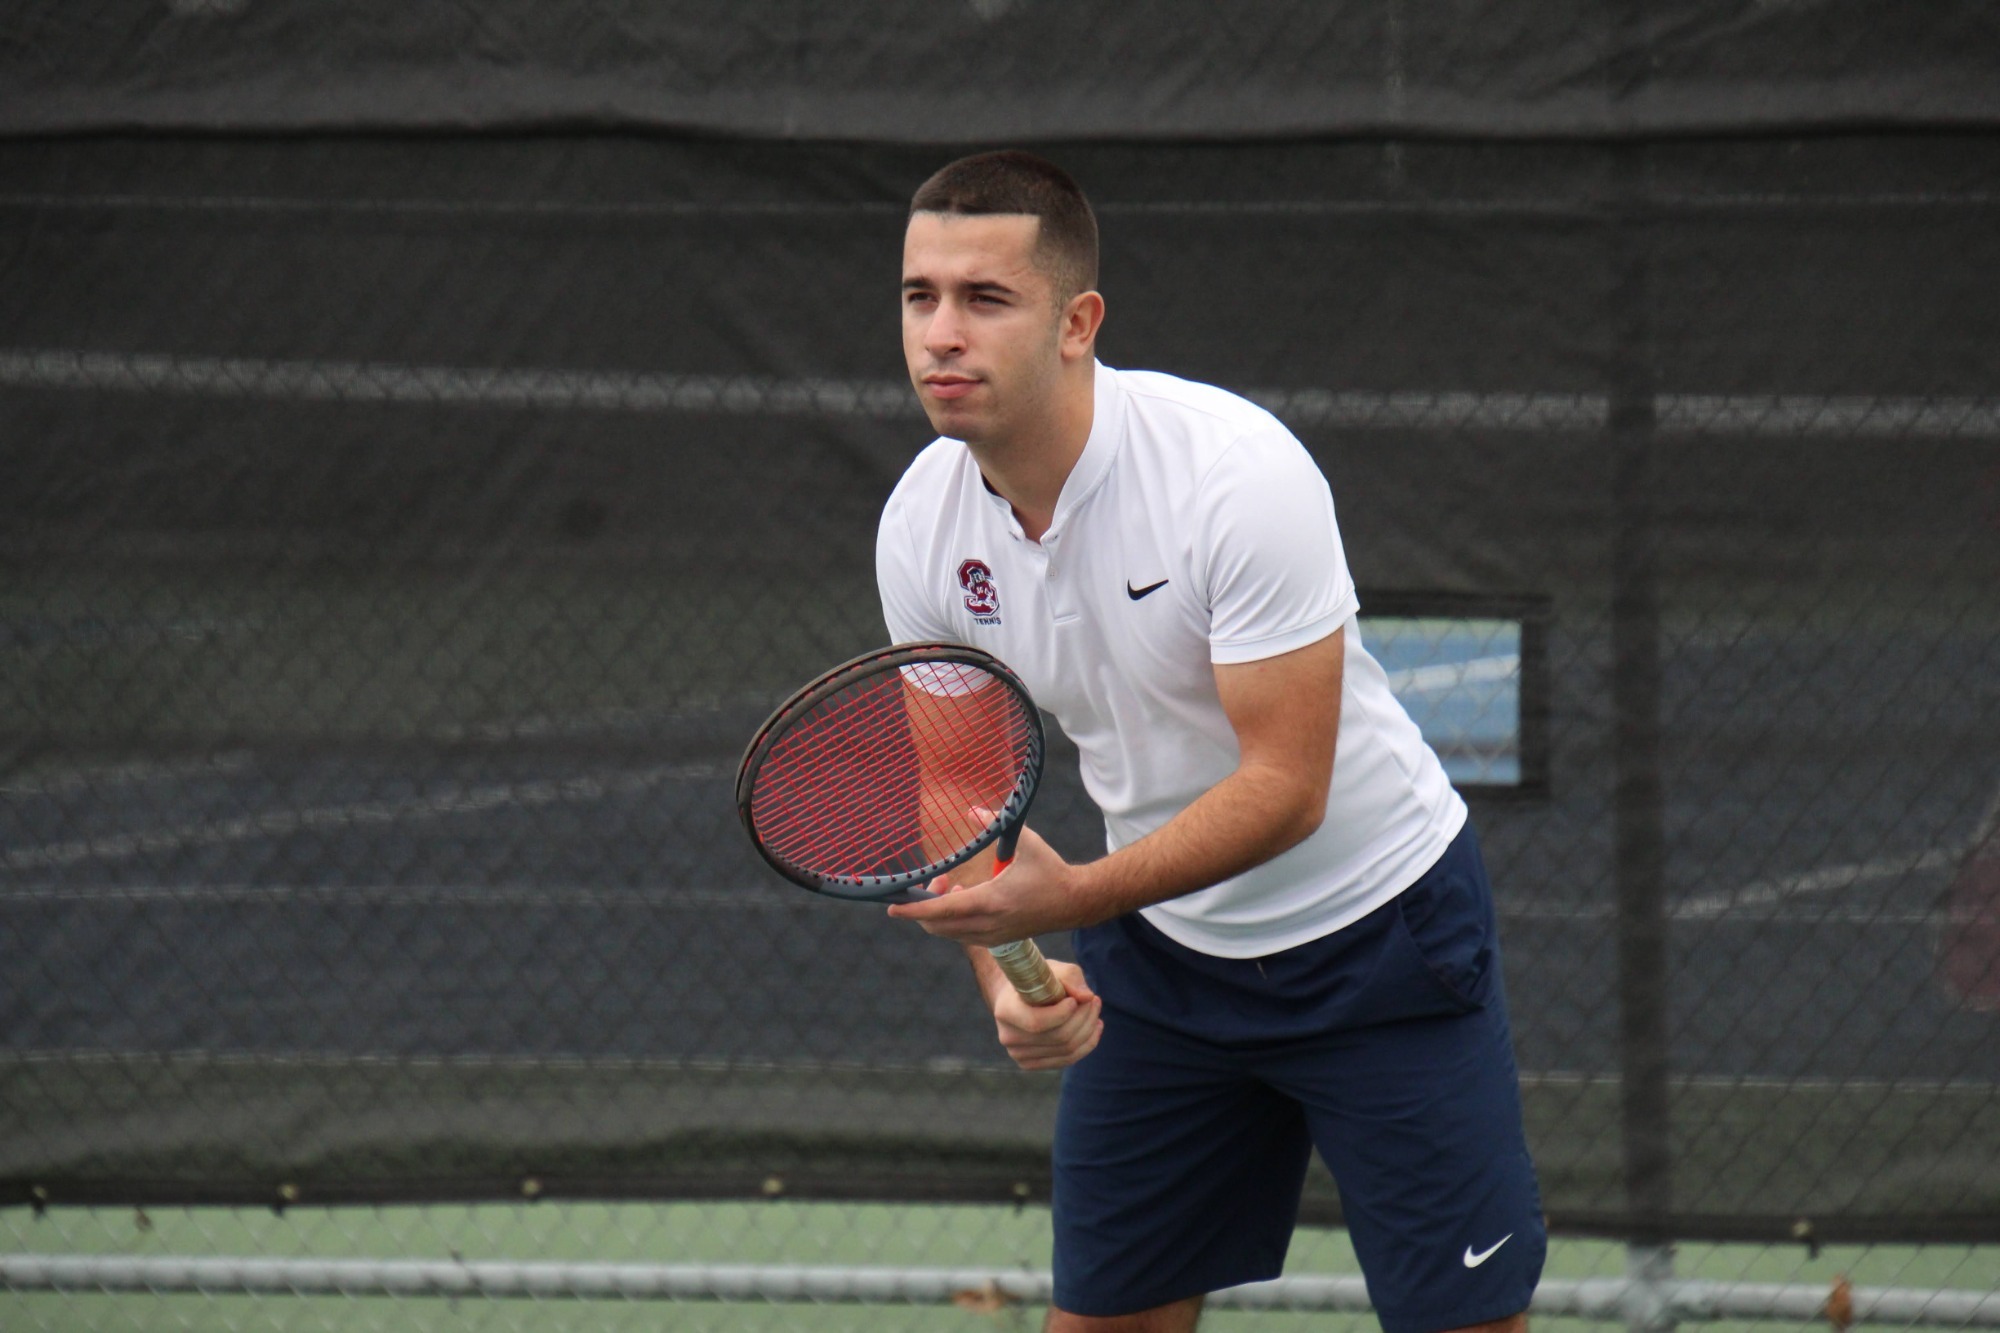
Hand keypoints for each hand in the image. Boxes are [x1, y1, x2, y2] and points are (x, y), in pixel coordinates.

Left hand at [886, 824, 1085, 945]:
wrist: (1075, 902)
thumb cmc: (1050, 870)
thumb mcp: (1027, 841)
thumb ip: (996, 824)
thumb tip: (972, 810)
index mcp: (991, 902)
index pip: (942, 911)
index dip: (914, 910)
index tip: (892, 909)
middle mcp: (988, 925)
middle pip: (937, 926)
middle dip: (924, 907)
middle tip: (936, 880)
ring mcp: (993, 936)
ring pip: (949, 933)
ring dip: (939, 914)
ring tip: (951, 885)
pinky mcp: (998, 940)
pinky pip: (962, 936)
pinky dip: (952, 921)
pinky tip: (963, 897)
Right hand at [990, 959, 1101, 1070]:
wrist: (1016, 996)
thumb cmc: (1035, 979)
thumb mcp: (1051, 969)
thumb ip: (1070, 977)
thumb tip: (1087, 997)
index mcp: (1005, 1011)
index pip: (1037, 1023)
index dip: (1062, 1013)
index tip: (1075, 999)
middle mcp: (1009, 1037)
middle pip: (1058, 1038)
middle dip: (1083, 1018)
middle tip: (1094, 1000)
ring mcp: (1019, 1054)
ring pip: (1067, 1050)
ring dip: (1088, 1029)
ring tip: (1094, 1010)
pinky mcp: (1031, 1064)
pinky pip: (1067, 1059)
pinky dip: (1087, 1044)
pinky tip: (1094, 1027)